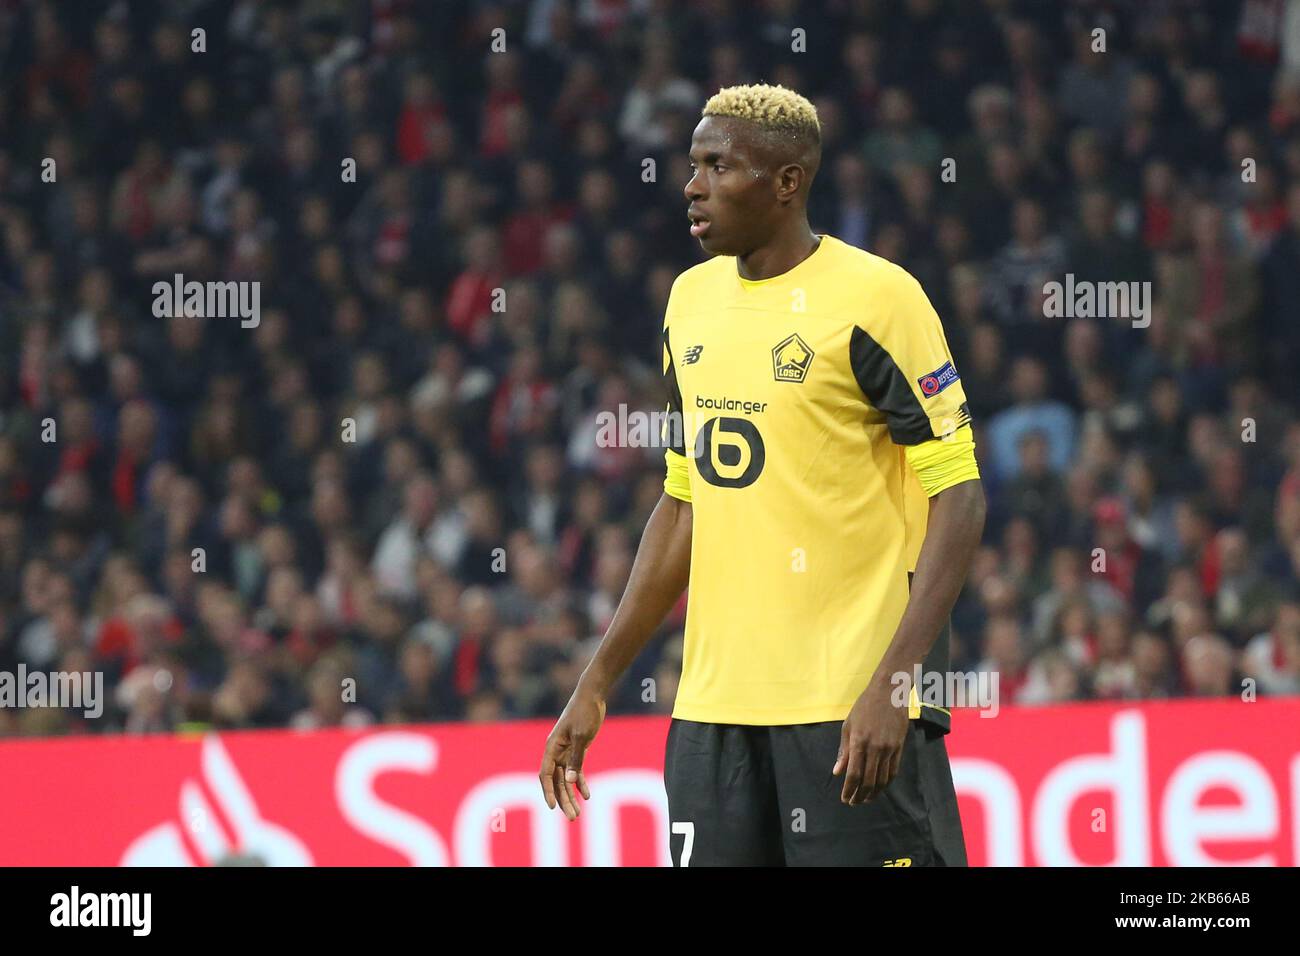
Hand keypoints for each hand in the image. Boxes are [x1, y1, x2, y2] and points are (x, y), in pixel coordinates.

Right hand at [539, 687, 605, 819]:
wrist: (592, 695)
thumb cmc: (584, 712)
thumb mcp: (582, 736)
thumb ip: (577, 758)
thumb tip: (570, 780)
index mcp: (552, 746)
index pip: (546, 774)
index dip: (548, 791)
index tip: (552, 807)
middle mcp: (556, 751)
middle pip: (556, 781)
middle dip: (563, 800)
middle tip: (572, 818)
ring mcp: (566, 751)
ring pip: (565, 779)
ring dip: (571, 796)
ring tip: (577, 813)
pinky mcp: (577, 750)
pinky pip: (576, 771)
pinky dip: (580, 783)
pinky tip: (586, 795)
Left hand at [831, 680, 909, 804]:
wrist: (889, 693)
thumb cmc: (864, 707)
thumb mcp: (848, 725)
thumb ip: (844, 751)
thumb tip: (837, 772)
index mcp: (859, 742)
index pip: (853, 774)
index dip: (849, 790)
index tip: (845, 799)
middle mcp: (874, 748)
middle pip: (868, 781)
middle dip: (860, 795)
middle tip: (854, 802)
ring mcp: (889, 749)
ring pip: (882, 779)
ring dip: (874, 793)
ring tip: (866, 799)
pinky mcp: (899, 747)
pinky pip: (893, 771)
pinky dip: (886, 783)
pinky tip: (880, 788)